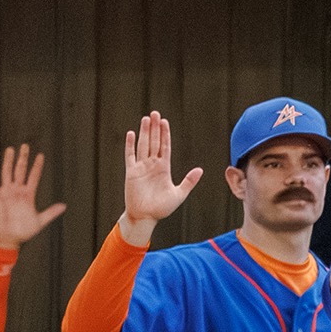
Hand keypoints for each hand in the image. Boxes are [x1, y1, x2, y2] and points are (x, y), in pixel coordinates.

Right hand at [0, 144, 66, 250]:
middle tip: (25, 146)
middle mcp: (17, 191)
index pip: (34, 177)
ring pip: (7, 173)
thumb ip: (51, 212)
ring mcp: (6, 192)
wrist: (8, 239)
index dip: (37, 166)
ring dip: (9, 161)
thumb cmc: (23, 231)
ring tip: (11, 150)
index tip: (41, 155)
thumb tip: (64, 206)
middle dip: (23, 158)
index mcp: (28, 195)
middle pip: (20, 170)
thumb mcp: (40, 221)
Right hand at [120, 111, 202, 242]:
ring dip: (144, 132)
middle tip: (155, 113)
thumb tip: (200, 170)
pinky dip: (130, 145)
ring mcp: (141, 167)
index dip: (165, 134)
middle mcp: (152, 165)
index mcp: (164, 168)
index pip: (165, 146)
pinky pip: (130, 156)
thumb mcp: (179, 194)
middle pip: (154, 142)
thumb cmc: (162, 208)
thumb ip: (189, 181)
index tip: (165, 122)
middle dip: (155, 128)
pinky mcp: (131, 172)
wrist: (145, 217)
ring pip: (143, 145)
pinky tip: (131, 133)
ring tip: (146, 119)